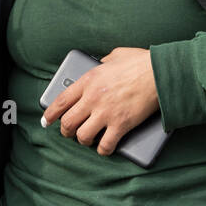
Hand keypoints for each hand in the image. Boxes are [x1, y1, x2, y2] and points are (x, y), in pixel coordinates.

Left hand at [41, 48, 159, 155]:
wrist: (160, 73)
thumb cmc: (140, 62)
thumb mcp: (116, 55)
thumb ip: (104, 61)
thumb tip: (101, 63)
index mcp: (88, 80)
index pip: (61, 101)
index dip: (50, 114)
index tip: (46, 121)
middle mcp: (93, 98)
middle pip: (68, 122)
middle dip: (66, 131)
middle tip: (69, 133)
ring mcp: (106, 113)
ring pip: (83, 136)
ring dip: (83, 140)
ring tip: (88, 139)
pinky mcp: (121, 125)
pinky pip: (105, 145)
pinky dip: (104, 150)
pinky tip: (105, 148)